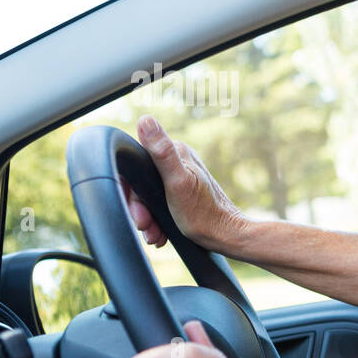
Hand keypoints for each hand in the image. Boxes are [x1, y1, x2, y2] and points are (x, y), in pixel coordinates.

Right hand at [124, 115, 246, 250]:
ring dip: (147, 219)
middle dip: (139, 209)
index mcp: (177, 153)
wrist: (227, 237)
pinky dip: (156, 221)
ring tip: (154, 235)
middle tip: (146, 226)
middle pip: (141, 183)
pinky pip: (159, 205)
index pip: (136, 163)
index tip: (138, 210)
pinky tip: (159, 234)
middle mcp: (178, 162)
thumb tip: (146, 120)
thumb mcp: (178, 182)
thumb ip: (162, 152)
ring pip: (148, 197)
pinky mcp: (182, 194)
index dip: (129, 188)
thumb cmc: (204, 214)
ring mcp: (180, 178)